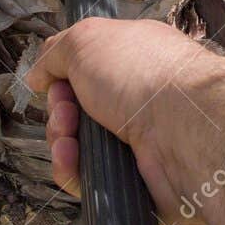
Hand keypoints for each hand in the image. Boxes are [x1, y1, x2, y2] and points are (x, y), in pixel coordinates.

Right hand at [24, 18, 211, 224]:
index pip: (87, 73)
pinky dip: (73, 172)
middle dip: (59, 113)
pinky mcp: (135, 184)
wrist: (186, 132)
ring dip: (61, 142)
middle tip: (67, 113)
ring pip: (80, 149)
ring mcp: (138, 146)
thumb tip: (38, 74)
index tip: (57, 82)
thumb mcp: (88, 39)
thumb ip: (56, 51)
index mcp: (135, 63)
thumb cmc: (144, 75)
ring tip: (68, 139)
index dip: (63, 79)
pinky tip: (71, 160)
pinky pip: (90, 182)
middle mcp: (139, 103)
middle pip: (78, 113)